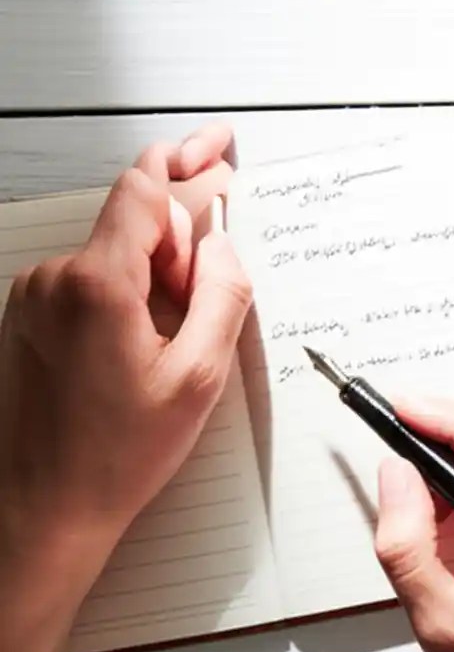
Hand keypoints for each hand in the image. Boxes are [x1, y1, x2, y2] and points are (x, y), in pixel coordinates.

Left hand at [0, 125, 251, 651]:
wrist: (46, 503)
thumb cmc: (114, 453)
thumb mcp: (199, 377)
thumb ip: (223, 296)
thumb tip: (223, 248)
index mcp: (99, 286)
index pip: (142, 193)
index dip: (185, 166)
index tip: (213, 148)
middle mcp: (57, 280)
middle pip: (133, 221)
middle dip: (182, 238)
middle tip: (213, 267)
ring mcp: (37, 297)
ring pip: (116, 250)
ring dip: (158, 270)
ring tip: (177, 336)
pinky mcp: (31, 315)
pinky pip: (94, 276)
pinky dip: (130, 288)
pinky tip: (151, 336)